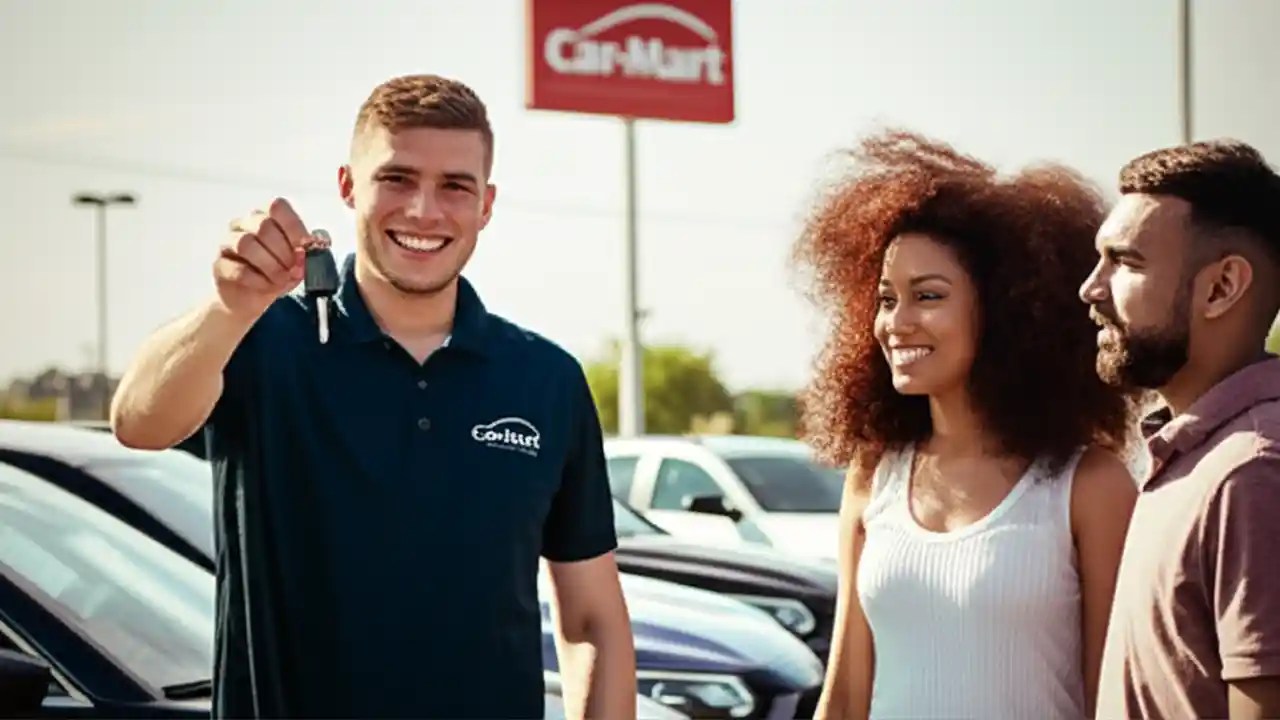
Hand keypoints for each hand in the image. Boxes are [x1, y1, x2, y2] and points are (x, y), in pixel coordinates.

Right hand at [215, 198, 308, 318]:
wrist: (251, 299)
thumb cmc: (277, 274)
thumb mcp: (299, 263)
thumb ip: (308, 252)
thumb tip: (313, 245)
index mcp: (266, 217)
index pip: (277, 207)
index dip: (294, 226)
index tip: (305, 246)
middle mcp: (244, 224)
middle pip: (263, 225)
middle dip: (284, 251)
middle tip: (293, 269)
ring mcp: (228, 243)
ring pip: (246, 243)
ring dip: (271, 265)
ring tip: (281, 279)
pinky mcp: (220, 265)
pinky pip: (238, 269)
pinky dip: (259, 280)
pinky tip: (267, 286)